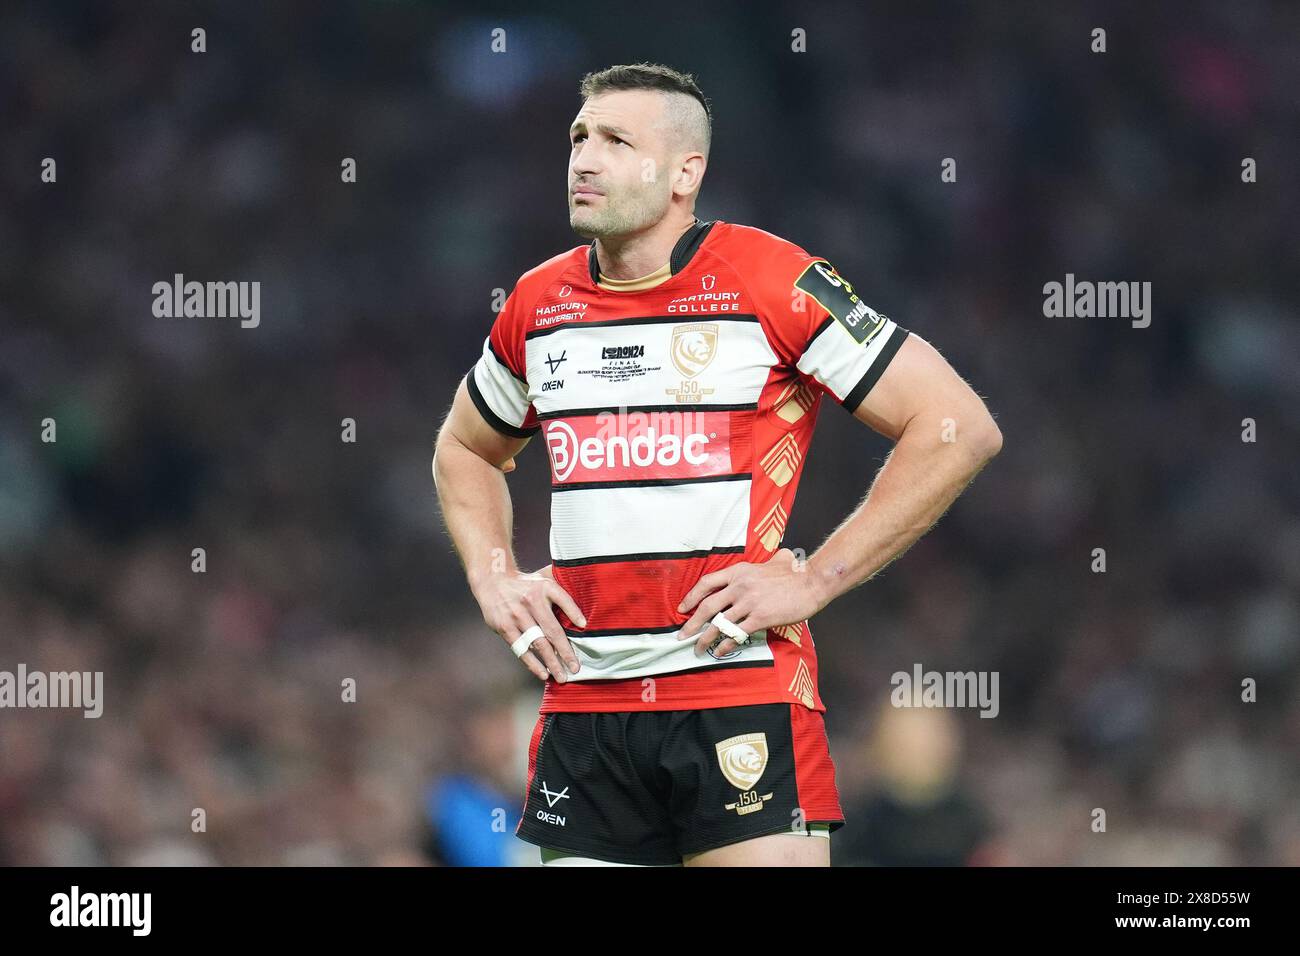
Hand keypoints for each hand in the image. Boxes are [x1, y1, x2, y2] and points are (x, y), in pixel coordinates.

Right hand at [474, 566, 585, 681]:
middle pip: (551, 630)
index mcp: (544, 587)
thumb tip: (584, 612)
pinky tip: (542, 673)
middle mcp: (530, 601)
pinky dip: (532, 663)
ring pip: (537, 643)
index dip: (574, 612)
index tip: (584, 626)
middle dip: (565, 651)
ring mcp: (516, 615)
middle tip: (575, 668)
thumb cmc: (526, 585)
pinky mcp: (504, 627)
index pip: (563, 600)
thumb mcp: (545, 579)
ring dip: (551, 662)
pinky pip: (521, 649)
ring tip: (561, 676)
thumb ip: (563, 591)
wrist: (493, 581)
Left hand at [676, 548, 825, 655]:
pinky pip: (737, 634)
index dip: (691, 597)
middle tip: (681, 635)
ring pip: (719, 624)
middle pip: (707, 607)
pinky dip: (726, 645)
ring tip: (698, 649)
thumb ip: (770, 560)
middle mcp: (740, 586)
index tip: (682, 608)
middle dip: (691, 624)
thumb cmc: (796, 573)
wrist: (812, 582)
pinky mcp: (760, 617)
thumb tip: (779, 555)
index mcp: (739, 571)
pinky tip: (720, 652)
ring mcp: (749, 602)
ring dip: (706, 639)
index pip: (707, 583)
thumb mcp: (777, 560)